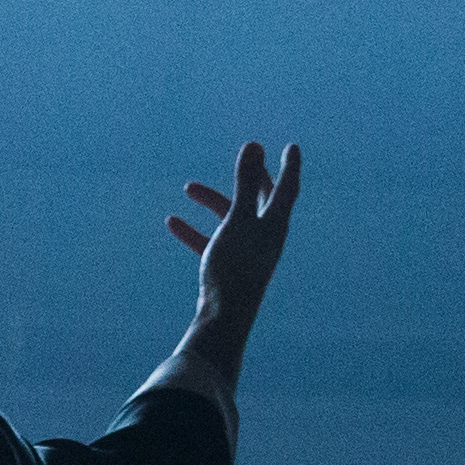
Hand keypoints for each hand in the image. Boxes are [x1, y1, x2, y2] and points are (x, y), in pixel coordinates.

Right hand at [165, 139, 304, 331]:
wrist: (224, 319)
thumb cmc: (234, 267)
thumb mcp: (237, 219)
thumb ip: (245, 182)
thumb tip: (254, 145)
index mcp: (275, 224)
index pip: (287, 188)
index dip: (289, 166)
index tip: (291, 147)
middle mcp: (265, 237)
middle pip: (260, 200)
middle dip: (250, 179)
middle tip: (248, 161)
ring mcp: (246, 252)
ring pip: (231, 218)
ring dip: (212, 201)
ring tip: (188, 189)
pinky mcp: (228, 267)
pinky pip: (212, 241)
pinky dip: (195, 230)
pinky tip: (173, 223)